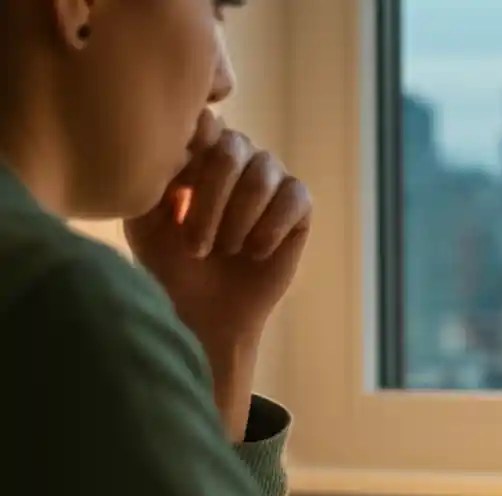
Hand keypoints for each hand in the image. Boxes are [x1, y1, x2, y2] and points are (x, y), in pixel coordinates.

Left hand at [124, 109, 311, 439]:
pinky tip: (254, 252)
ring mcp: (270, 177)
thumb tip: (172, 143)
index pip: (201, 120)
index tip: (179, 180)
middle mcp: (235, 155)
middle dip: (211, 200)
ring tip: (225, 250)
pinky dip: (270, 228)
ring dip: (238, 218)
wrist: (207, 311)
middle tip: (196, 246)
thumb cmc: (170, 264)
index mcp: (195, 151)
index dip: (194, 138)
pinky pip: (293, 198)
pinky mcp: (298, 205)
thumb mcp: (145, 222)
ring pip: (263, 172)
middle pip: (230, 147)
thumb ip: (151, 181)